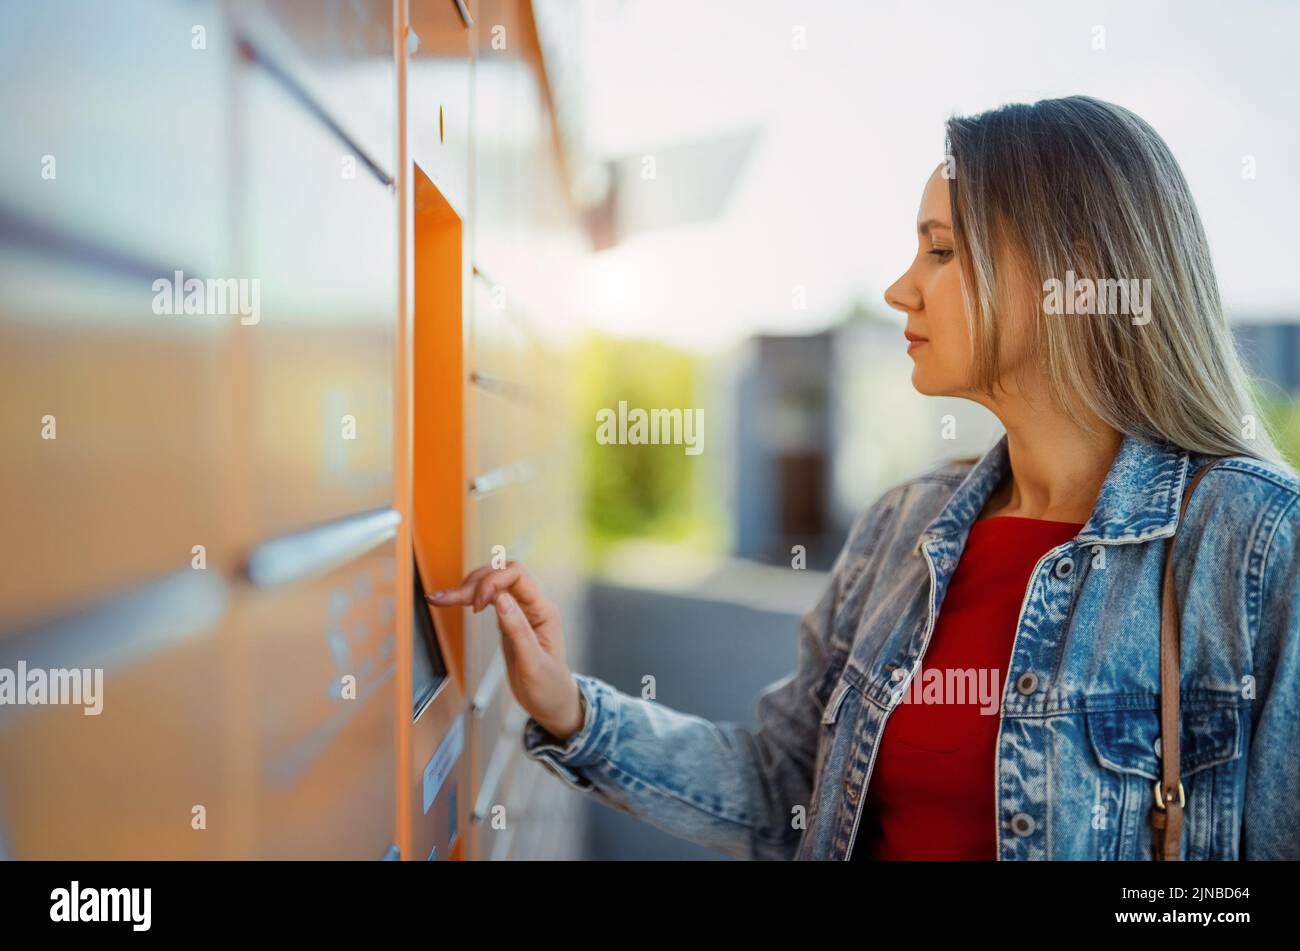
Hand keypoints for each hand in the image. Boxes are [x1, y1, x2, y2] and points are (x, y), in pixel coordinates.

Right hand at [426, 561, 583, 742]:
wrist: (552, 703)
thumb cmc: (549, 687)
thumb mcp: (533, 664)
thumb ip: (518, 631)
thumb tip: (502, 599)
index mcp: (544, 610)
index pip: (517, 575)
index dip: (493, 582)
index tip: (476, 606)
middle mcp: (532, 606)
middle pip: (501, 574)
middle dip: (474, 582)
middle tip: (449, 599)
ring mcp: (520, 611)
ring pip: (493, 584)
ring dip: (468, 587)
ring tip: (442, 598)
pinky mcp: (508, 620)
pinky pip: (489, 599)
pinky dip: (470, 598)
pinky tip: (453, 601)